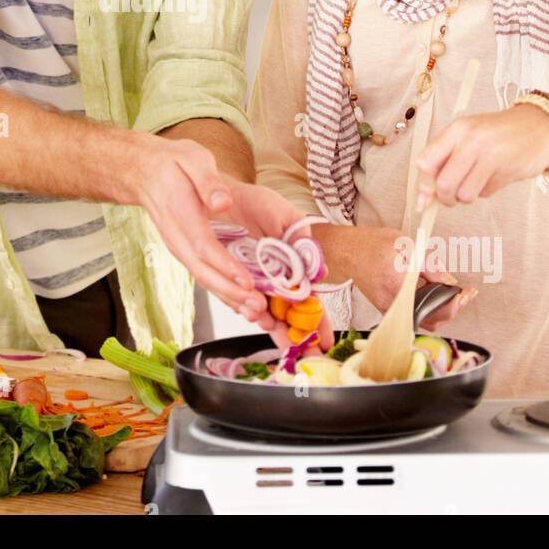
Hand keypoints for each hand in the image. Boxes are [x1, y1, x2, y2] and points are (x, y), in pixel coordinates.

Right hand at [126, 134, 267, 317]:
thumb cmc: (173, 164)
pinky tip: (243, 304)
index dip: (225, 265)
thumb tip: (222, 202)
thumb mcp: (191, 158)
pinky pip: (205, 275)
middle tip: (259, 307)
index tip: (247, 280)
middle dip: (231, 292)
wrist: (145, 173)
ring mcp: (180, 247)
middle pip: (204, 271)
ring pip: (204, 278)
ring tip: (257, 313)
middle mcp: (178, 238)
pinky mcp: (186, 252)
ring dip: (230, 298)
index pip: (203, 245)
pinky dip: (223, 292)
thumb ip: (207, 180)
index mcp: (181, 213)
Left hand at [214, 182, 336, 351]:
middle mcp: (270, 281)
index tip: (327, 342)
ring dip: (273, 326)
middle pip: (287, 317)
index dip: (318, 323)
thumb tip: (321, 271)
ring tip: (280, 333)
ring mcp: (249, 281)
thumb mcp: (287, 218)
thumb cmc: (258, 204)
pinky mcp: (226, 278)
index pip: (308, 302)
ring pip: (263, 312)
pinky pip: (236, 297)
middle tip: (308, 356)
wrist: (222, 191)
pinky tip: (257, 315)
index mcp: (290, 269)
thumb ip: (303, 241)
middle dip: (298, 338)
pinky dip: (247, 307)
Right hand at [313, 222, 477, 329]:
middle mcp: (393, 302)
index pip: (435, 305)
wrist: (345, 252)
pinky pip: (414, 317)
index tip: (466, 292)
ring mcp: (389, 309)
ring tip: (452, 294)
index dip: (456, 301)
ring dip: (442, 311)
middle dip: (453, 307)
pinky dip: (429, 310)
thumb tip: (450, 282)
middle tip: (465, 293)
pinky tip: (435, 296)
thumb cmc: (371, 244)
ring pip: (425, 321)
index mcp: (398, 283)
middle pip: (434, 319)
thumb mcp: (404, 244)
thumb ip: (429, 264)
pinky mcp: (387, 310)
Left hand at [414, 104, 548, 209]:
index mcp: (457, 129)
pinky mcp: (508, 172)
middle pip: (443, 184)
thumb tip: (425, 195)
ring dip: (466, 196)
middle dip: (444, 198)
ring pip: (464, 194)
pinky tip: (494, 176)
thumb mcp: (468, 133)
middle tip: (450, 197)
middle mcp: (472, 141)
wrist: (542, 126)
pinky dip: (485, 191)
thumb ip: (445, 157)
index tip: (425, 195)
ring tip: (475, 183)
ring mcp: (492, 156)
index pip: (426, 162)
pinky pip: (485, 193)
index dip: (423, 184)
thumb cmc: (499, 132)